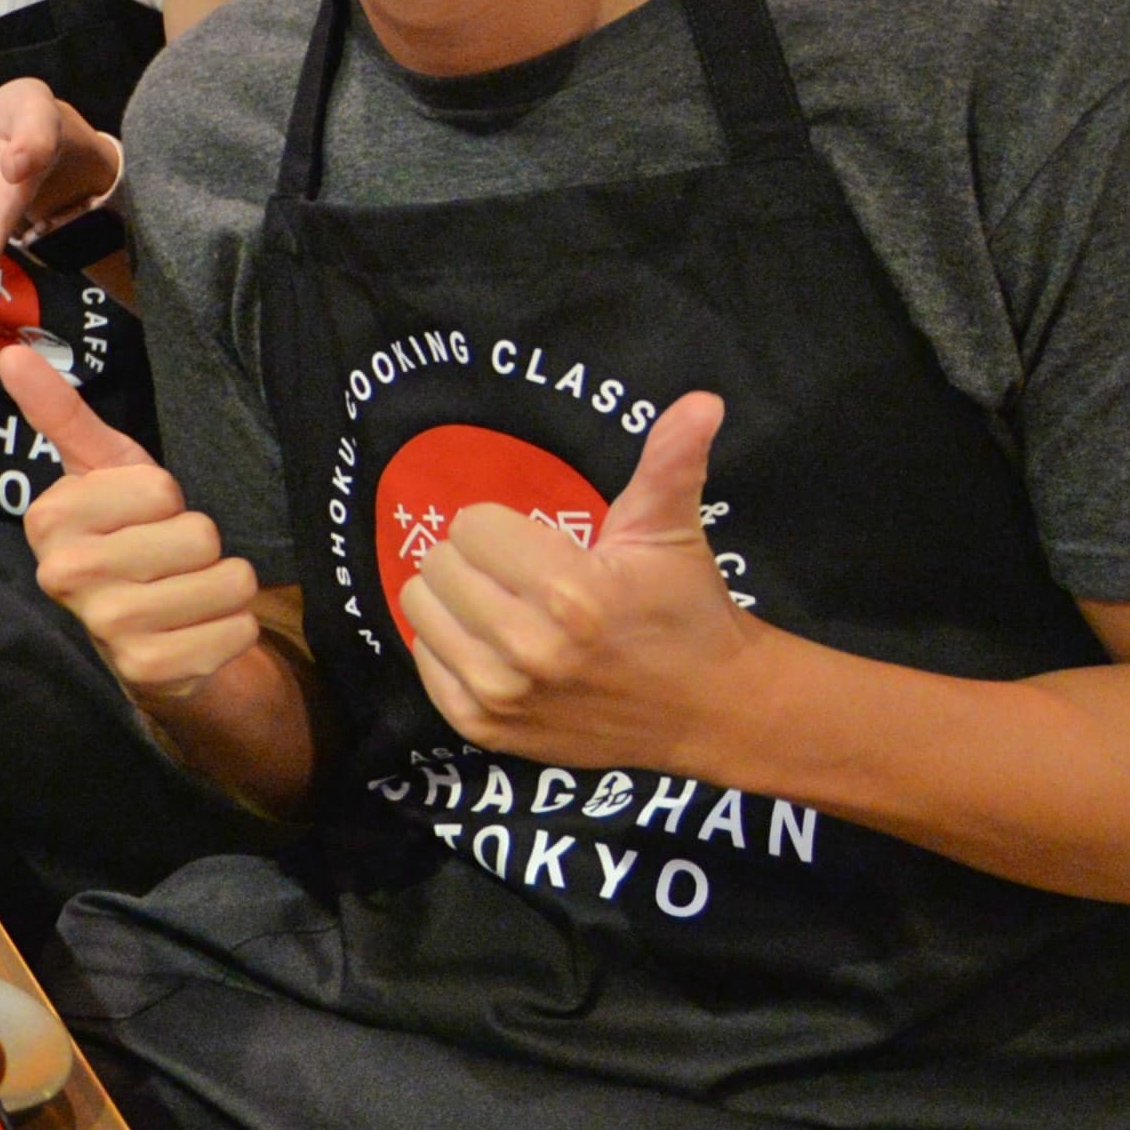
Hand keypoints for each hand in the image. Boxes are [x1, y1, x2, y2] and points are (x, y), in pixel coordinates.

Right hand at [1, 341, 267, 700]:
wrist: (140, 632)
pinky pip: (238, 629)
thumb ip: (61, 411)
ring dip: (226, 584)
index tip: (140, 516)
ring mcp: (107, 629)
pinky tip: (200, 629)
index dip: (166, 499)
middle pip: (197, 534)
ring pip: (227, 580)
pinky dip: (236, 627)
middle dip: (200, 543)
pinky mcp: (151, 672)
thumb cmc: (125, 533)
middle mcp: (66, 576)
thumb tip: (14, 351)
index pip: (159, 488)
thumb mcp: (100, 468)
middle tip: (168, 560)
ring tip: (190, 592)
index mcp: (49, 519)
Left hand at [395, 394, 756, 767]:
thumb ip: (671, 463)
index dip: (505, 528)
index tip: (541, 545)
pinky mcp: (484, 728)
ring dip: (455, 600)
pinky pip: (423, 660)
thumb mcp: (672, 533)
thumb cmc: (686, 611)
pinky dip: (448, 646)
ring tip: (504, 604)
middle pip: (440, 564)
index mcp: (568, 592)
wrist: (710, 710)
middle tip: (521, 574)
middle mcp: (526, 647)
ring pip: (420, 609)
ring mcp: (500, 694)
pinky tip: (493, 644)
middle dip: (477, 559)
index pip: (472, 526)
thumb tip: (702, 400)